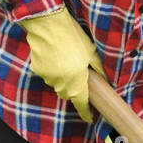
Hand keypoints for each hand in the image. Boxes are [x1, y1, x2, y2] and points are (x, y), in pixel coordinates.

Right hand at [20, 5, 106, 122]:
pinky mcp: (38, 70)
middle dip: (76, 89)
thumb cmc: (73, 37)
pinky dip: (53, 69)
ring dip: (64, 78)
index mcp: (76, 81)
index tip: (90, 118)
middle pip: (69, 94)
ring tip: (68, 58)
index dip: (86, 112)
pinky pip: (48, 75)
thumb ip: (98, 70)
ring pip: (58, 84)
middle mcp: (60, 84)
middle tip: (81, 73)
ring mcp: (47, 77)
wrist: (48, 24)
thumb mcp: (91, 52)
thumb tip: (104, 81)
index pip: (82, 104)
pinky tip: (56, 55)